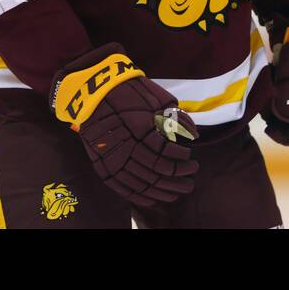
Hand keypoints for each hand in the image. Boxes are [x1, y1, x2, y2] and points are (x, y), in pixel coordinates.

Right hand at [51, 43, 199, 207]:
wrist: (93, 93)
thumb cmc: (129, 91)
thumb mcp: (157, 97)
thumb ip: (177, 117)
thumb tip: (195, 136)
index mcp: (139, 128)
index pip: (166, 154)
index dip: (181, 159)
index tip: (190, 157)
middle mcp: (126, 146)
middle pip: (158, 172)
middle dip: (179, 176)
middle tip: (192, 175)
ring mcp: (112, 159)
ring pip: (143, 184)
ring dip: (165, 189)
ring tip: (180, 188)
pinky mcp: (103, 167)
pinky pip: (125, 189)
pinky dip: (143, 196)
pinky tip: (156, 198)